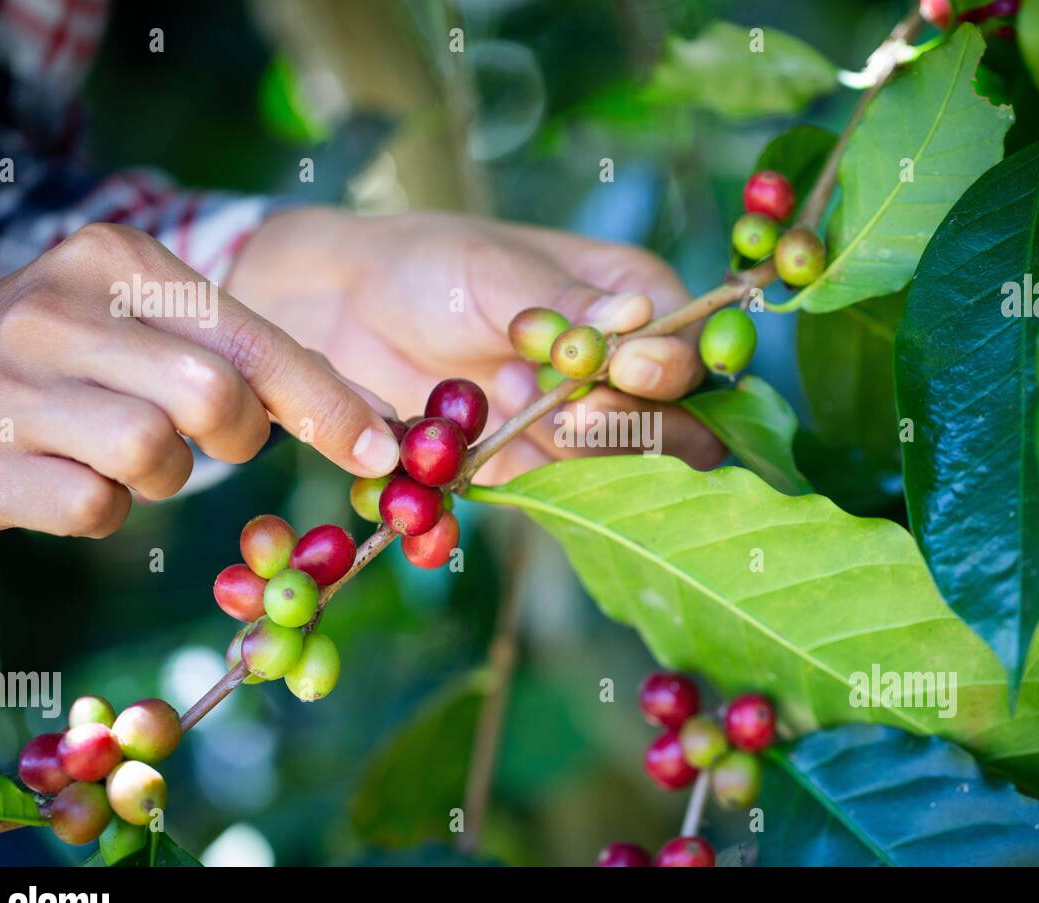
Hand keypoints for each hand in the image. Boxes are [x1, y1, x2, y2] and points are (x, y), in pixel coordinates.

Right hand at [0, 224, 400, 535]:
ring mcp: (14, 386)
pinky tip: (67, 473)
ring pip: (155, 455)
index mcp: (120, 261)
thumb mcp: (145, 322)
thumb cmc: (64, 355)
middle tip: (210, 436)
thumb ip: (250, 356)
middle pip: (214, 396)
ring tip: (118, 448)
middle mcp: (62, 309)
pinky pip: (96, 509)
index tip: (383, 447)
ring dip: (161, 475)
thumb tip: (374, 417)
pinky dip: (102, 508)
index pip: (253, 338)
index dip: (326, 402)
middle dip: (236, 435)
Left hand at [226, 208, 725, 482]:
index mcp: (635, 299)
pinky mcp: (540, 469)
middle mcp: (624, 370)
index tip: (622, 368)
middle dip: (630, 428)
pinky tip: (485, 455)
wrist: (348, 315)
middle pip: (680, 428)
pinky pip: (562, 500)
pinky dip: (532, 493)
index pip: (691, 350)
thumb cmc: (428, 267)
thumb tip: (640, 315)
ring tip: (508, 401)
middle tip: (569, 415)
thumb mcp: (493, 271)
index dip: (670, 369)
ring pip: (629, 474)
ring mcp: (586, 426)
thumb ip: (564, 303)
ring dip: (577, 456)